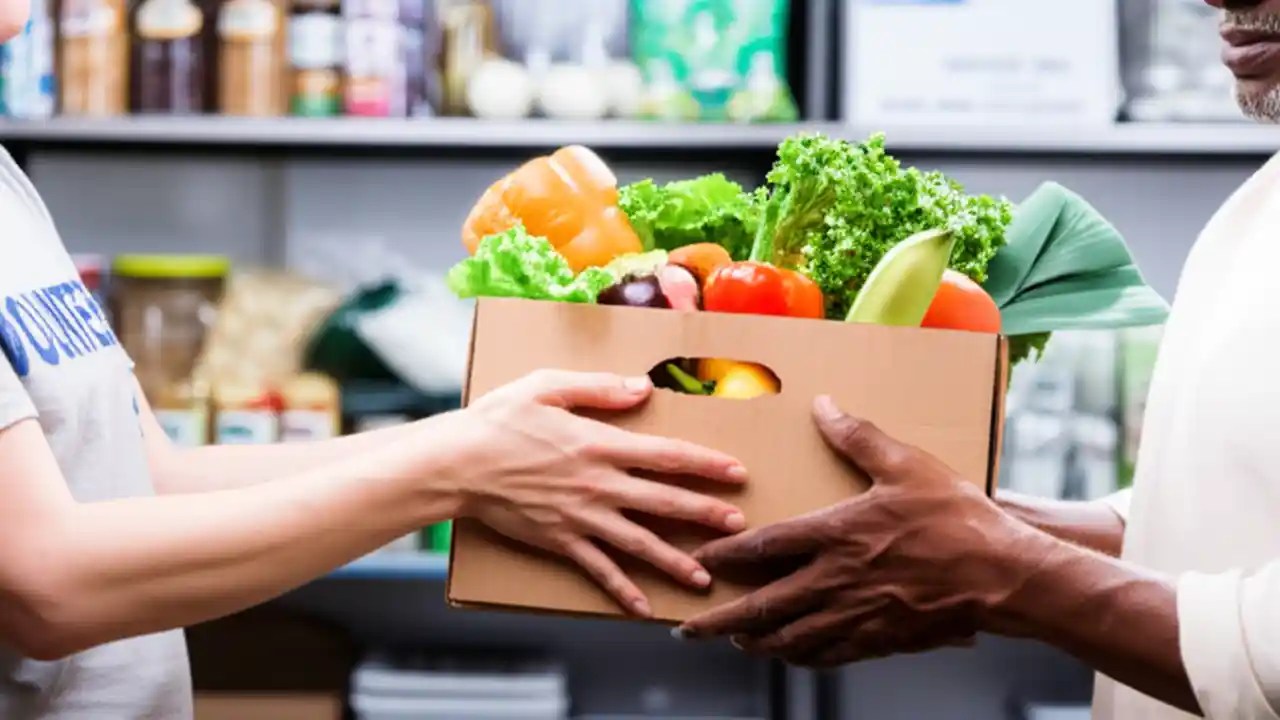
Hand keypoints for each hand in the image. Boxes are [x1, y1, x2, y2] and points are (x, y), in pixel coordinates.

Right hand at [455, 369, 748, 617]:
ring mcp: (580, 518)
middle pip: (664, 502)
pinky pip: (598, 570)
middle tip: (739, 527)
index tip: (736, 473)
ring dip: (675, 561)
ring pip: (639, 543)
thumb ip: (598, 388)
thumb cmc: (498, 419)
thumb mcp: (547, 386)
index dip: (706, 466)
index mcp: (599, 444)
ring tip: (705, 577)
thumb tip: (642, 388)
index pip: (667, 456)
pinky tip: (643, 606)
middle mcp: (598, 485)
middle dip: (705, 516)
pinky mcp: (560, 541)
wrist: (457, 464)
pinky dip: (622, 589)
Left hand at [678, 396, 1031, 666]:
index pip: (763, 547)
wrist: (1003, 576)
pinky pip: (829, 654)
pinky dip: (802, 655)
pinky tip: (792, 653)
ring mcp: (857, 616)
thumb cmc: (957, 518)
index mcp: (835, 534)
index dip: (725, 554)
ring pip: (791, 637)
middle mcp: (836, 580)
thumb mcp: (905, 464)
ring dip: (756, 640)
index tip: (701, 559)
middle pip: (763, 606)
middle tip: (689, 628)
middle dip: (720, 619)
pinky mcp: (881, 640)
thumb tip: (824, 406)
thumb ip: (858, 437)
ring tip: (735, 639)